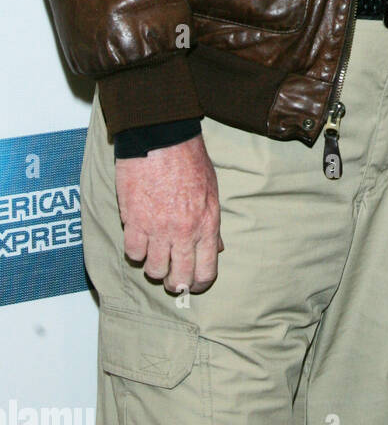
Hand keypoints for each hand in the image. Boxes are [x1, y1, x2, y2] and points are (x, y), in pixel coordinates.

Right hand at [115, 134, 222, 293]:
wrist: (162, 138)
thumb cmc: (189, 160)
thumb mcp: (212, 191)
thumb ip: (212, 224)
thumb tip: (217, 248)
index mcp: (207, 224)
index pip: (206, 271)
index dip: (198, 284)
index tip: (192, 285)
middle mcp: (184, 232)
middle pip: (178, 278)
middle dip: (175, 283)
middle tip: (170, 278)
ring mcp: (158, 229)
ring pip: (153, 269)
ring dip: (152, 266)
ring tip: (153, 255)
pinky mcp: (134, 221)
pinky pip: (132, 252)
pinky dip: (135, 250)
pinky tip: (138, 239)